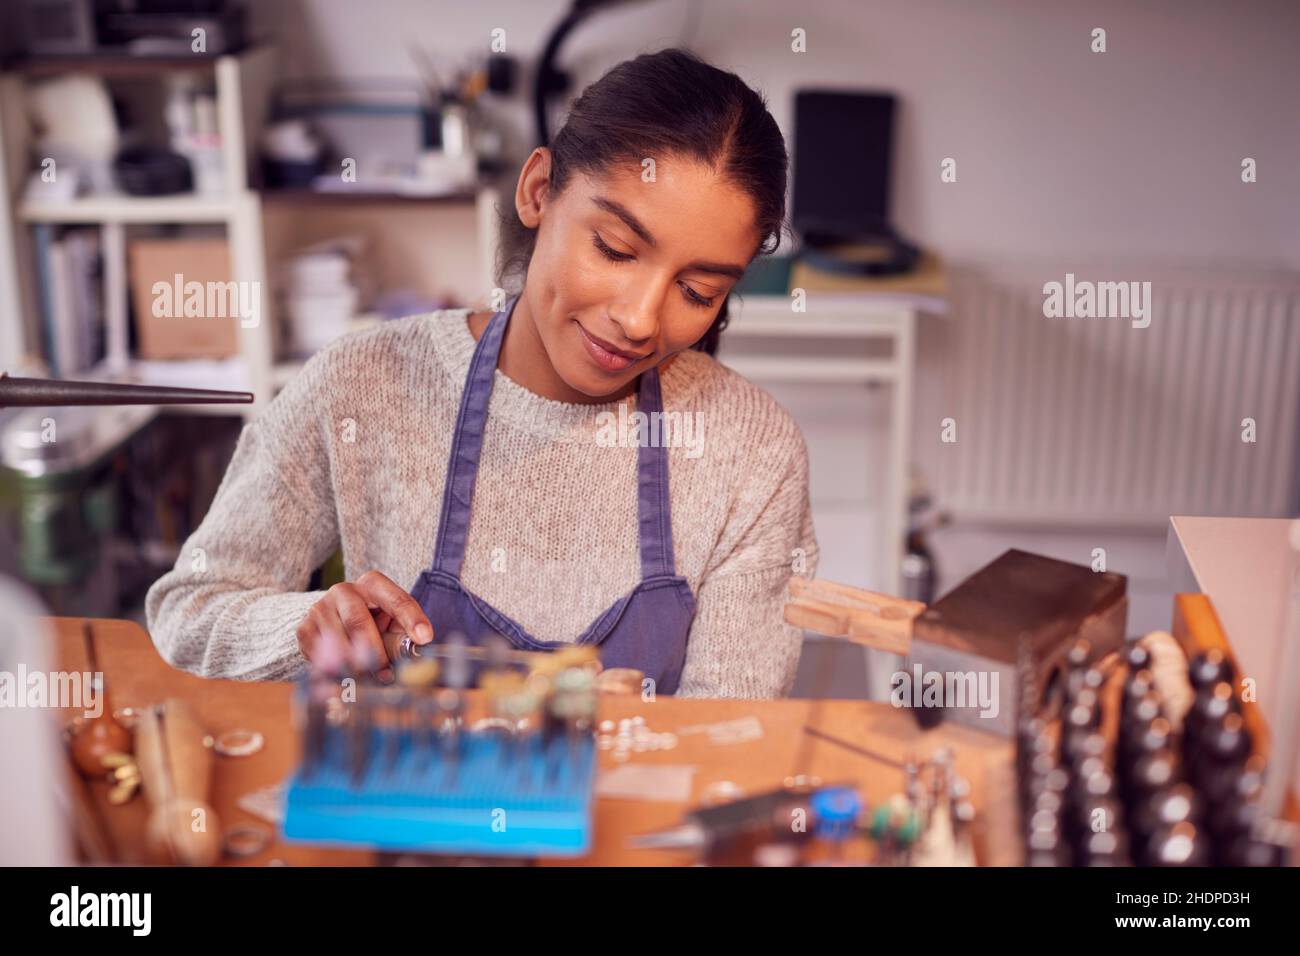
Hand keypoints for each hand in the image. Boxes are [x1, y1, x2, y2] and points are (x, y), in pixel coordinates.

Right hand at [296, 570, 432, 676]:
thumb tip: (417, 655)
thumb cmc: (373, 623)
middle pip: (359, 622)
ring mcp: (320, 608)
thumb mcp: (393, 624)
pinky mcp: (305, 629)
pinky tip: (346, 676)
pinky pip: (320, 656)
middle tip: (387, 675)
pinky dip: (335, 671)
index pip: (396, 599)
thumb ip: (404, 638)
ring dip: (354, 666)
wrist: (333, 621)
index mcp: (373, 584)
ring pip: (337, 643)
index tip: (424, 638)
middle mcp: (344, 590)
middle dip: (375, 652)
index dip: (412, 619)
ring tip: (369, 680)